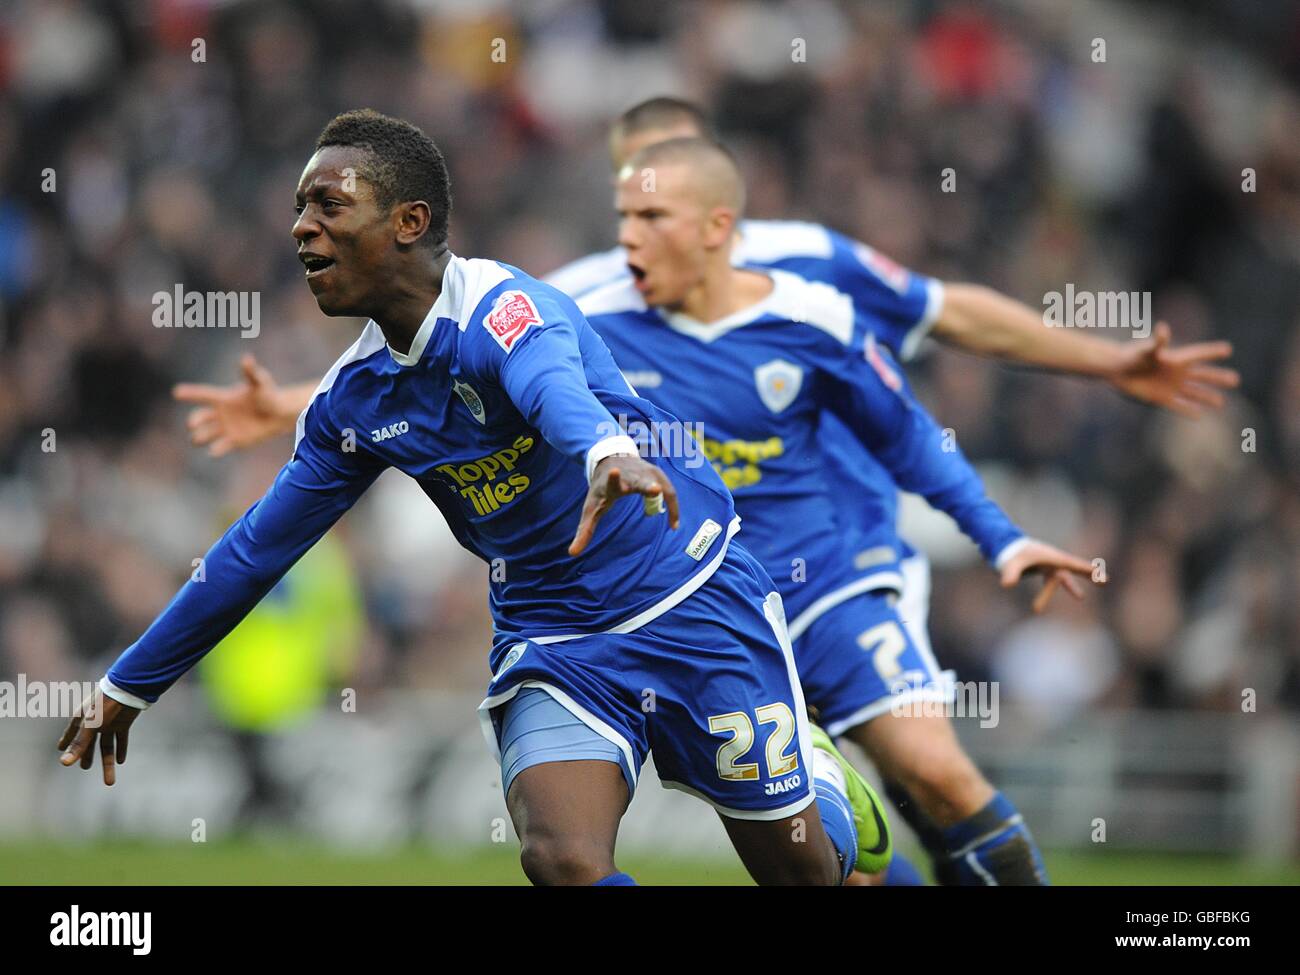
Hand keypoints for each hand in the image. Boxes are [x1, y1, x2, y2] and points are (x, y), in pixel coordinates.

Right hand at [57, 688, 140, 786]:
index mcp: (82, 718)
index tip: (61, 750)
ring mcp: (110, 722)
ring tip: (109, 781)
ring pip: (107, 746)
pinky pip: (121, 739)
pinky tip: (121, 761)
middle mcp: (95, 721)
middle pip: (90, 743)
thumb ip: (79, 744)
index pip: (71, 734)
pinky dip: (121, 749)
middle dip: (88, 755)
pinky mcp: (124, 722)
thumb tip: (64, 763)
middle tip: (85, 767)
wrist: (130, 688)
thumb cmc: (105, 704)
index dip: (67, 742)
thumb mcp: (91, 725)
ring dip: (109, 762)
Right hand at [173, 353, 298, 455]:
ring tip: (197, 439)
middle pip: (199, 417)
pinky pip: (220, 448)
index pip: (202, 395)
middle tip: (192, 424)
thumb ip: (251, 373)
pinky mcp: (234, 441)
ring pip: (204, 435)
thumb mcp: (260, 382)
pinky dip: (215, 450)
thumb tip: (246, 358)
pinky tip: (213, 451)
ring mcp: (225, 429)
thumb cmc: (268, 394)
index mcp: (223, 398)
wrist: (280, 414)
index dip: (189, 393)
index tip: (176, 392)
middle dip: (193, 421)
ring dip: (199, 437)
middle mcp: (220, 414)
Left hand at [569, 455, 679, 555]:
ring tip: (672, 524)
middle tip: (655, 490)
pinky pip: (669, 492)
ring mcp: (647, 472)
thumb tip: (572, 553)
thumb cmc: (601, 489)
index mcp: (613, 483)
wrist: (611, 459)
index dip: (613, 478)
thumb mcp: (591, 508)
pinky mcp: (657, 474)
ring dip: (668, 502)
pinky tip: (673, 524)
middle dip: (647, 485)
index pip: (612, 481)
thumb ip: (584, 530)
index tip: (614, 472)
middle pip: (640, 481)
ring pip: (661, 486)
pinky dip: (672, 507)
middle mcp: (632, 475)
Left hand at [999, 539, 1103, 613]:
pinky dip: (1048, 592)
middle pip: (1073, 568)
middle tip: (1106, 580)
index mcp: (1051, 557)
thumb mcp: (1010, 564)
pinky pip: (1050, 582)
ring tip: (1081, 597)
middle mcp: (1052, 560)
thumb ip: (1010, 574)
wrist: (1003, 545)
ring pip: (1060, 579)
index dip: (1087, 570)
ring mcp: (1048, 565)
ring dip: (1069, 587)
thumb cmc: (1010, 553)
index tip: (1104, 576)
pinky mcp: (1041, 569)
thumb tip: (1007, 585)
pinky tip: (1039, 607)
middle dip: (1088, 573)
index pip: (1073, 564)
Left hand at [1110, 322, 1239, 417]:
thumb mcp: (1146, 349)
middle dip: (1218, 378)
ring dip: (1207, 397)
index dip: (1212, 352)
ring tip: (1222, 403)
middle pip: (1202, 376)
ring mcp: (1170, 386)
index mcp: (1175, 359)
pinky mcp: (1160, 398)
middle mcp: (1176, 373)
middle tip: (1236, 380)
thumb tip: (1163, 328)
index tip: (1228, 349)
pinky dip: (1188, 410)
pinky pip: (1178, 406)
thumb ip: (1157, 341)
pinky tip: (1199, 415)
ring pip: (1193, 393)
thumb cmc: (1131, 356)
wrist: (1116, 369)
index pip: (1198, 355)